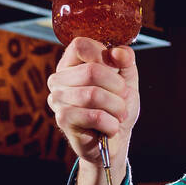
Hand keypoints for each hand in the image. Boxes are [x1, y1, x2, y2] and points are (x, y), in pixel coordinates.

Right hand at [47, 38, 138, 184]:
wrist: (114, 139)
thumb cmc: (116, 106)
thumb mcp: (127, 79)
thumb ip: (125, 61)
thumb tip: (118, 52)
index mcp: (71, 63)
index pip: (81, 45)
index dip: (103, 54)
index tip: (116, 69)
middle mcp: (59, 79)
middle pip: (92, 71)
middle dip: (118, 88)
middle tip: (122, 99)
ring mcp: (58, 99)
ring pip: (94, 94)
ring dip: (116, 107)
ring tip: (118, 114)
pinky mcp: (63, 119)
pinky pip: (94, 116)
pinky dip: (111, 124)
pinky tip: (110, 127)